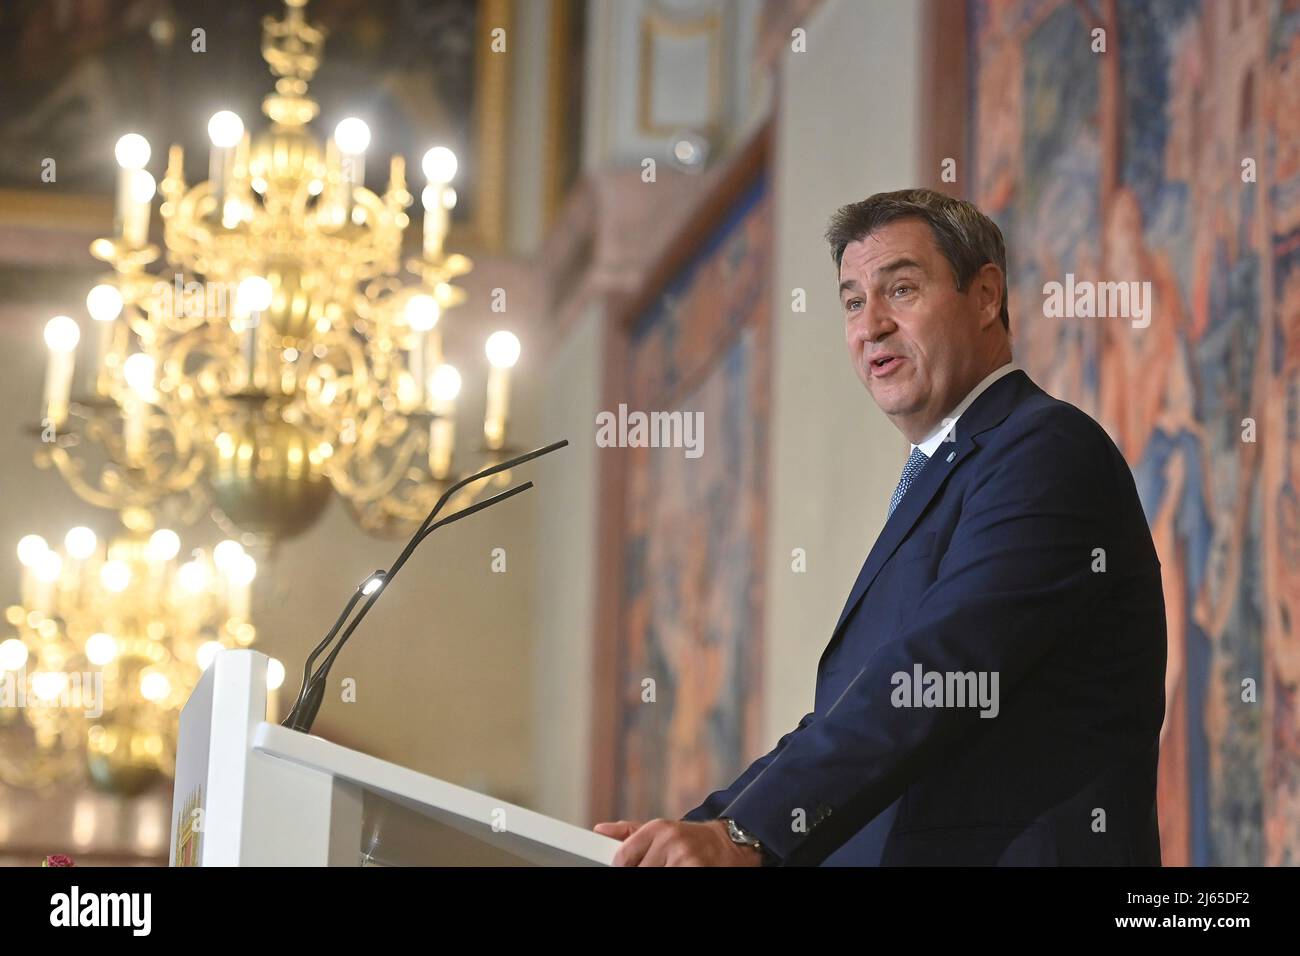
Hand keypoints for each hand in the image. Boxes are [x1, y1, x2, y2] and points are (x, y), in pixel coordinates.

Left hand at [593, 818, 762, 866]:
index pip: (622, 858)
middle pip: (638, 873)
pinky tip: (679, 873)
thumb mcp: (661, 831)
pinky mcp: (696, 872)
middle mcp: (671, 842)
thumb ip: (629, 833)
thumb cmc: (690, 840)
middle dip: (644, 873)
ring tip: (668, 869)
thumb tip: (600, 830)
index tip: (624, 870)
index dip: (621, 869)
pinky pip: (672, 882)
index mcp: (658, 829)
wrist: (730, 845)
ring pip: (654, 878)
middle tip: (656, 868)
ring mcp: (685, 860)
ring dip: (659, 877)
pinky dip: (674, 879)